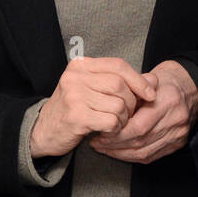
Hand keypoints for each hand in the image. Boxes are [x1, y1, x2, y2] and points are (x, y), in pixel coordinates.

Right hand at [30, 56, 156, 158]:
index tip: (150, 94)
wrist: (43, 131)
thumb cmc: (73, 109)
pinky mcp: (76, 116)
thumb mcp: (94, 90)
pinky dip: (115, 129)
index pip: (118, 65)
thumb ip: (123, 83)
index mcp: (80, 65)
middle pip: (120, 85)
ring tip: (114, 123)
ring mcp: (74, 96)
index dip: (138, 79)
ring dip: (123, 119)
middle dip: (131, 102)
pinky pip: (111, 121)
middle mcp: (75, 77)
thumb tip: (154, 80)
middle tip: (126, 114)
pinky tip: (107, 131)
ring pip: (118, 104)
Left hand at [88, 60, 197, 164]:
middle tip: (97, 143)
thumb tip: (106, 109)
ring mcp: (178, 134)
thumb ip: (128, 91)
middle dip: (115, 145)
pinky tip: (119, 152)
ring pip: (144, 152)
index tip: (100, 133)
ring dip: (121, 153)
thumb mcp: (146, 79)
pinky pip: (151, 156)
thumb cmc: (163, 82)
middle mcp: (176, 120)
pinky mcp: (178, 144)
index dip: (117, 134)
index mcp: (168, 101)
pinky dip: (132, 156)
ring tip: (104, 148)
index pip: (139, 127)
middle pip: (140, 141)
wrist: (188, 87)